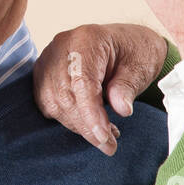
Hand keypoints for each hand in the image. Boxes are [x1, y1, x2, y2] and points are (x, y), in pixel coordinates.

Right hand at [33, 23, 168, 154]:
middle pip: (65, 94)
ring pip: (54, 102)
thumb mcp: (140, 67)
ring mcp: (48, 60)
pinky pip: (48, 104)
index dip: (90, 112)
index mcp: (86, 39)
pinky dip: (68, 119)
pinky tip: (90, 124)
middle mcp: (61, 47)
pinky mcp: (43, 75)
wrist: (126, 44)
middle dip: (86, 125)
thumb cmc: (134, 52)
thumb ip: (127, 86)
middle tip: (109, 145)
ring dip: (78, 125)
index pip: (81, 80)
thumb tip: (121, 109)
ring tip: (105, 136)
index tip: (104, 137)